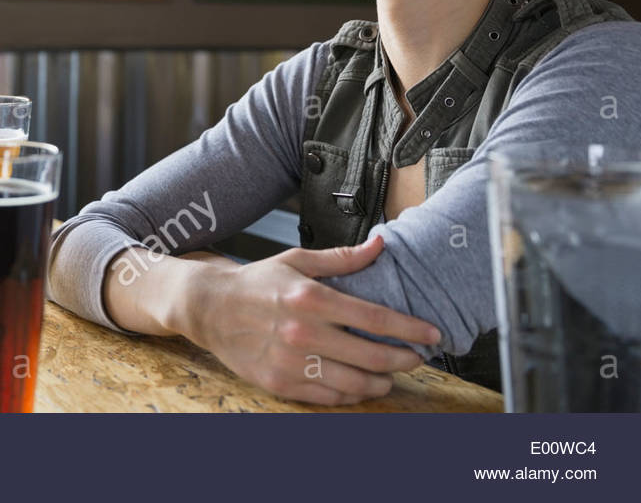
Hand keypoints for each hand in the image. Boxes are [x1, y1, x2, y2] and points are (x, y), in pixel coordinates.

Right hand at [176, 235, 442, 404]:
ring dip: (381, 382)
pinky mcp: (280, 383)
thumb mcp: (296, 260)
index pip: (374, 317)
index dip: (410, 329)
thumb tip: (379, 244)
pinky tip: (359, 385)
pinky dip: (351, 394)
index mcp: (310, 297)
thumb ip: (342, 258)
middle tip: (416, 358)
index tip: (431, 334)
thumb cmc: (255, 283)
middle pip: (371, 356)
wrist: (209, 309)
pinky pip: (328, 396)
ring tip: (390, 375)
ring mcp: (291, 362)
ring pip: (354, 383)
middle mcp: (302, 332)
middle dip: (403, 359)